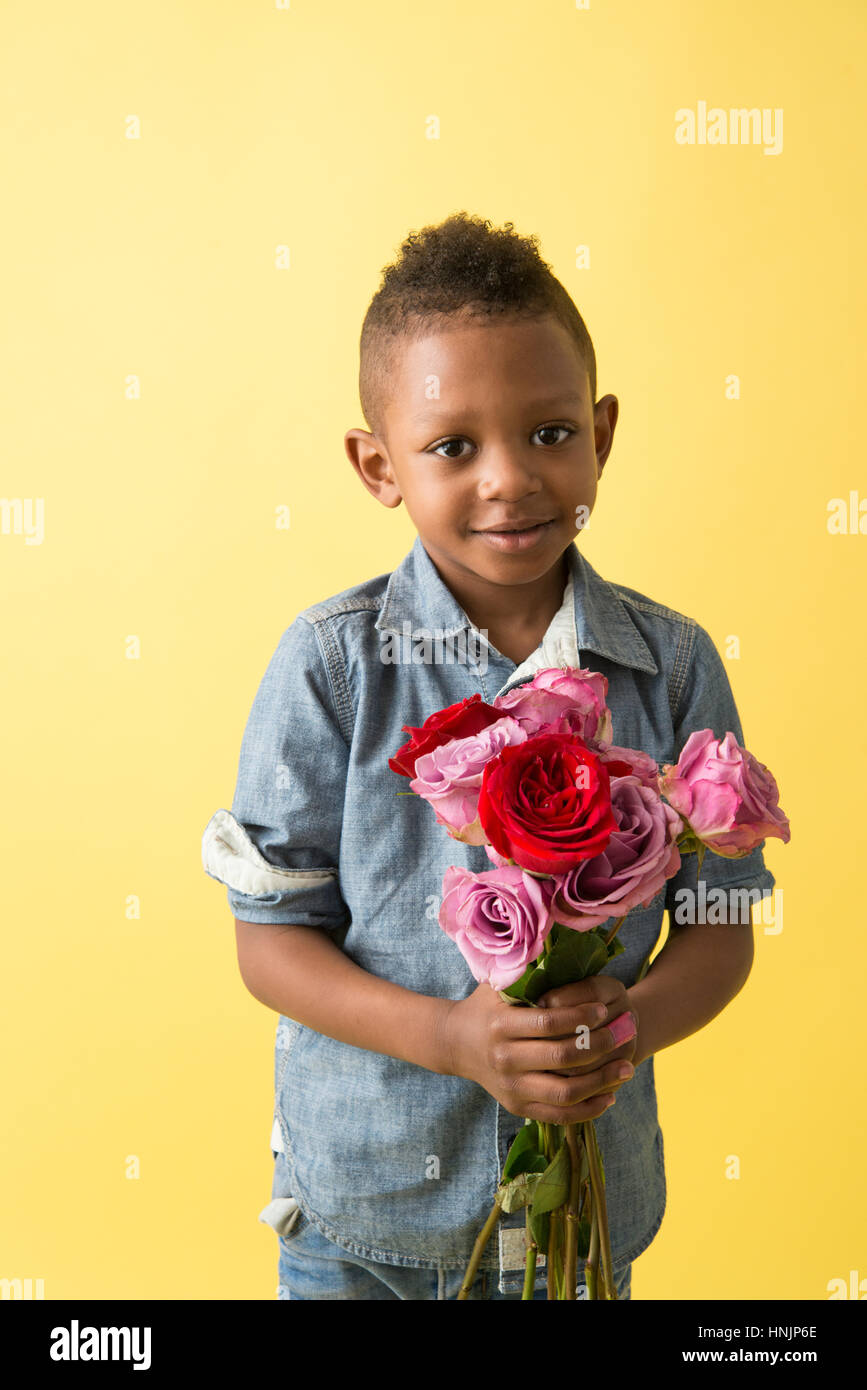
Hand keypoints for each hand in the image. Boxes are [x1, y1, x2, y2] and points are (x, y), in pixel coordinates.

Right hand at [441, 975, 638, 1125]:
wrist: (455, 1044)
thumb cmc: (485, 1007)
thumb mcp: (497, 985)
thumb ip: (525, 973)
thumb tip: (559, 949)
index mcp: (501, 1026)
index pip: (549, 1022)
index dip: (581, 1015)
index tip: (605, 1008)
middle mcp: (505, 1059)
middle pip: (562, 1057)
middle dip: (600, 1044)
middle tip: (626, 1033)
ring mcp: (511, 1087)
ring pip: (566, 1091)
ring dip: (602, 1080)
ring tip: (628, 1067)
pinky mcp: (518, 1106)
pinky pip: (560, 1115)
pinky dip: (588, 1109)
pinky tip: (610, 1095)